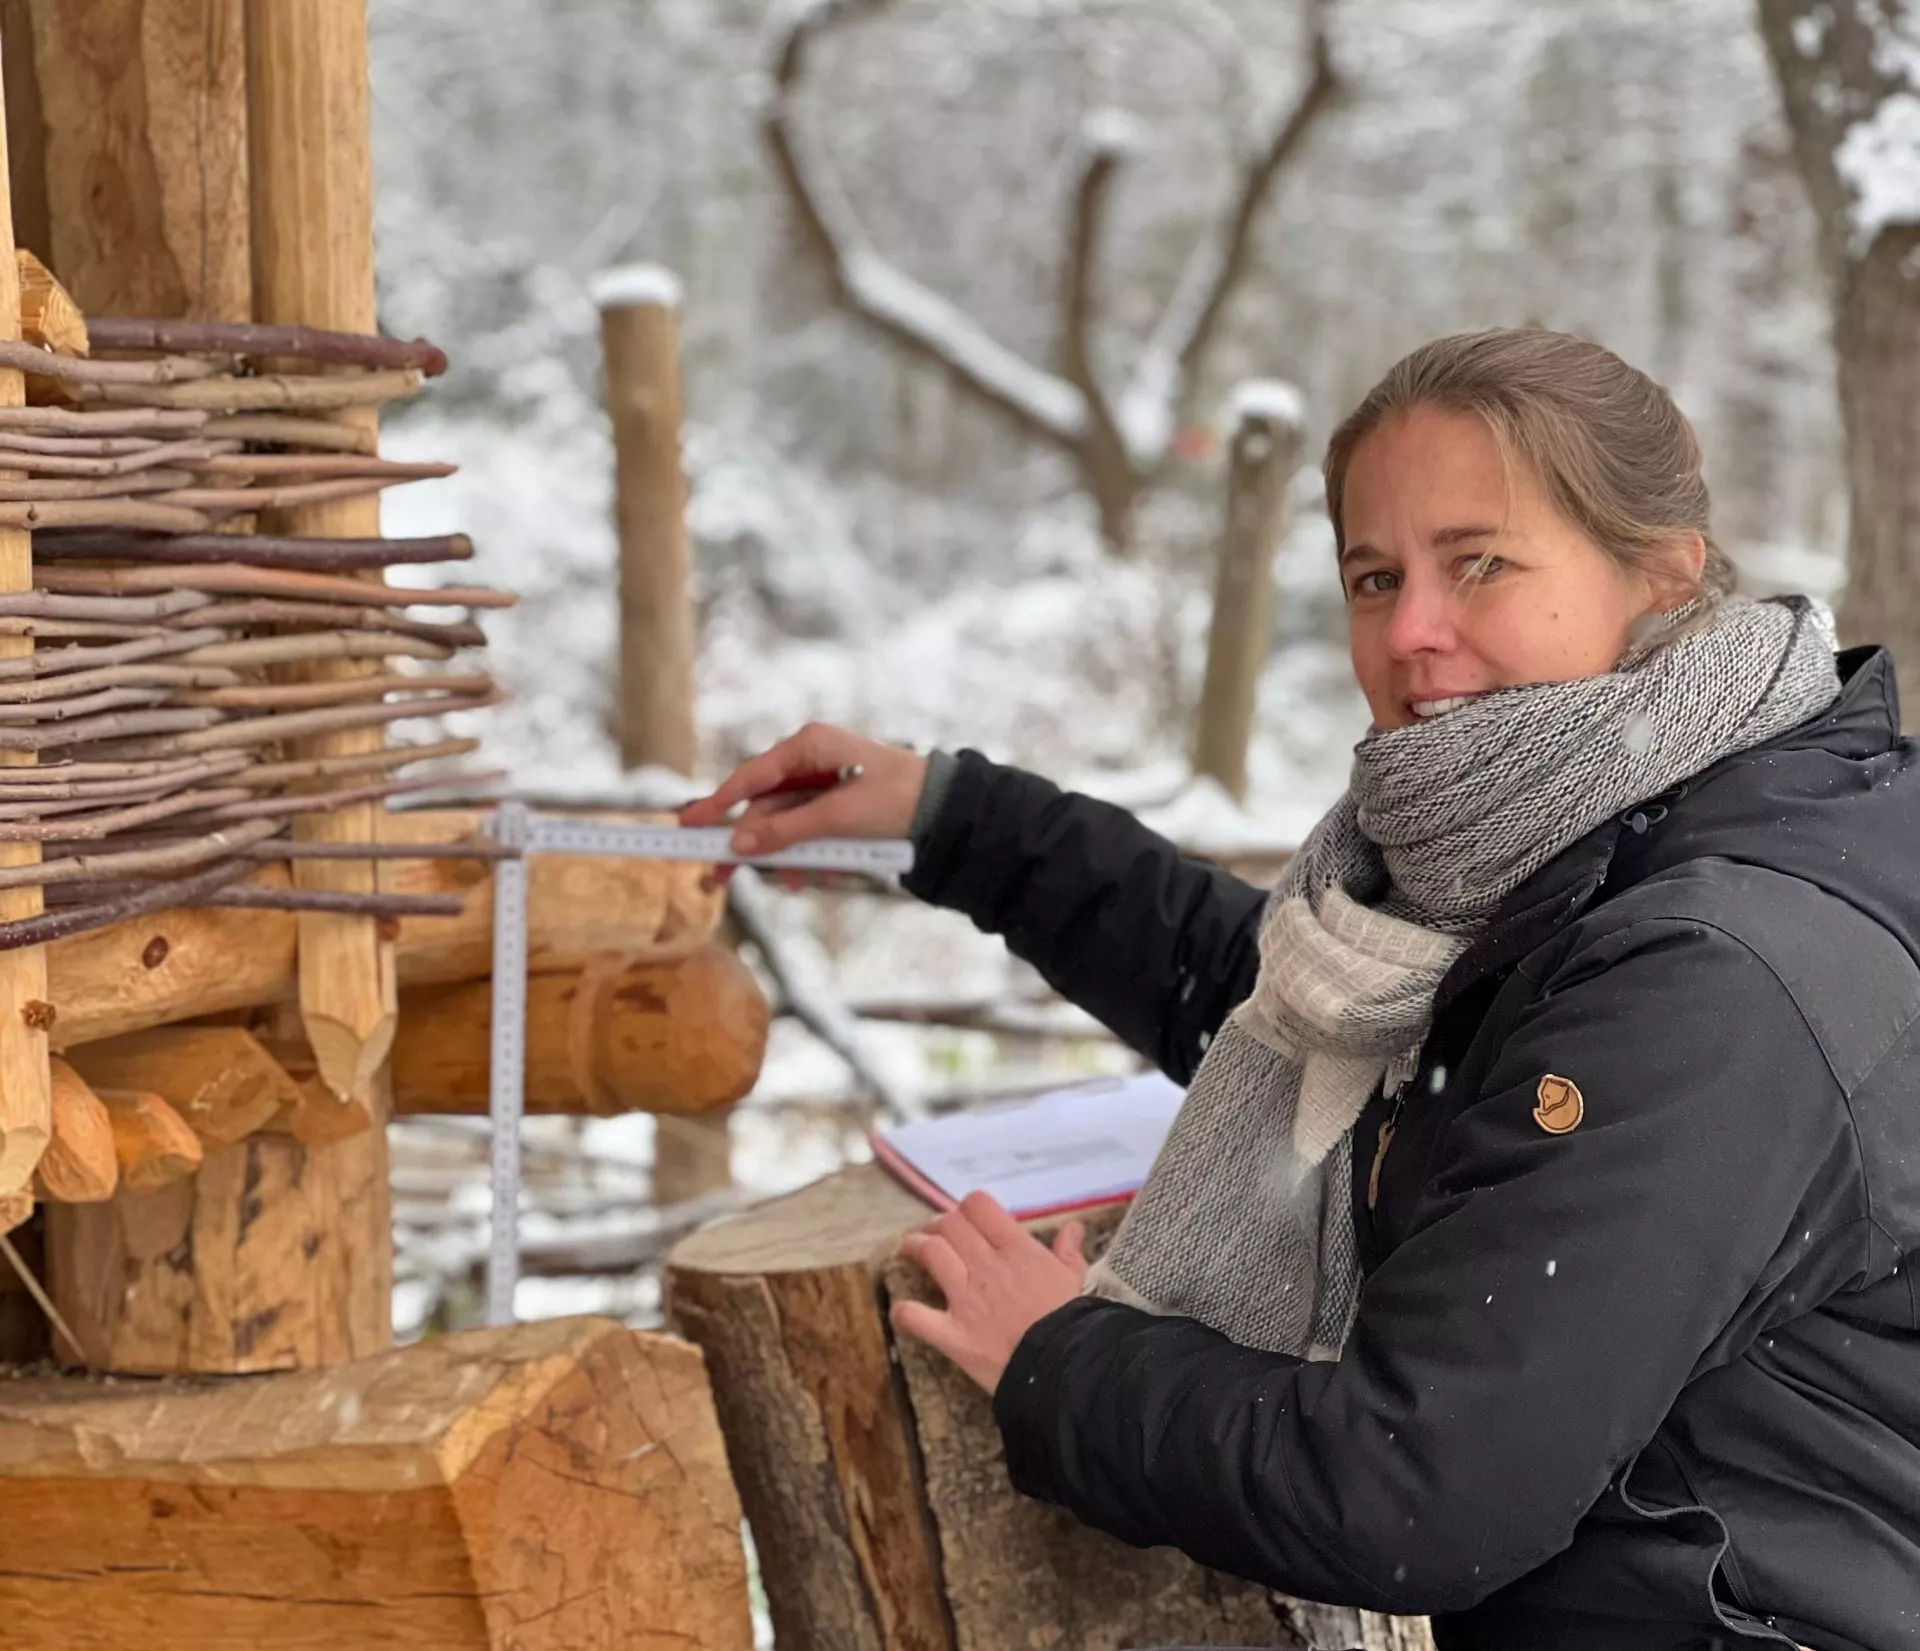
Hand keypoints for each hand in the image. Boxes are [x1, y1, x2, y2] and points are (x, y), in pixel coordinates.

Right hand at [680, 722, 928, 856]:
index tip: (688, 825)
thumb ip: (786, 831)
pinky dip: (812, 855)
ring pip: (786, 827)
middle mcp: (810, 761)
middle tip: (719, 878)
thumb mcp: (838, 818)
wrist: (946, 809)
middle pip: (764, 808)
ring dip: (789, 858)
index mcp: (808, 746)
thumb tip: (740, 846)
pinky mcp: (834, 806)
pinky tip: (825, 874)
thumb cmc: (897, 798)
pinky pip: (808, 833)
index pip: (750, 777)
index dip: (717, 803)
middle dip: (753, 847)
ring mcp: (822, 784)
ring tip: (800, 883)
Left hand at [889, 1191, 1087, 1393]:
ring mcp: (967, 1300)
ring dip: (914, 1247)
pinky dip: (904, 1312)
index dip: (967, 1208)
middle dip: (937, 1224)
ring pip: (930, 1253)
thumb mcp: (1076, 1282)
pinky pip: (916, 1316)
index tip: (965, 1220)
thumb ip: (1069, 1253)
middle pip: (950, 1224)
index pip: (979, 1206)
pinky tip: (903, 1311)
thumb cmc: (1075, 1324)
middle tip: (933, 1235)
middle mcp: (988, 1267)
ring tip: (910, 1251)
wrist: (1068, 1370)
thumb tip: (1073, 1228)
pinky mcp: (954, 1335)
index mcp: (1018, 1251)